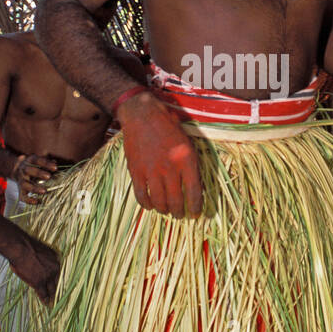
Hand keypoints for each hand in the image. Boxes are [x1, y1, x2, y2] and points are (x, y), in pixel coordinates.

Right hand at [7, 231, 60, 304]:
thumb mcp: (42, 250)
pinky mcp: (39, 282)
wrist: (20, 247)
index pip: (59, 272)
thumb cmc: (27, 246)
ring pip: (51, 289)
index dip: (57, 278)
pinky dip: (44, 299)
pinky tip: (46, 303)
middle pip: (57, 281)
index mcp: (56, 259)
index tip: (57, 283)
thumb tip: (41, 262)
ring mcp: (48, 276)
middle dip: (57, 288)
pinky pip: (43, 293)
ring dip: (51, 296)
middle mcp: (55, 268)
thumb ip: (45, 258)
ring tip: (52, 302)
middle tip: (58, 295)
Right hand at [12, 153, 57, 203]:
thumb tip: (55, 163)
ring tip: (44, 191)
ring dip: (34, 188)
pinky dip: (28, 200)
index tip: (55, 168)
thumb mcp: (40, 160)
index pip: (37, 160)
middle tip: (49, 176)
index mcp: (29, 161)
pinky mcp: (20, 190)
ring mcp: (21, 180)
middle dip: (38, 173)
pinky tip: (37, 201)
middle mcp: (23, 170)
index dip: (46, 164)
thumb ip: (48, 162)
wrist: (18, 169)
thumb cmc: (35, 165)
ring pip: (25, 184)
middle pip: (29, 170)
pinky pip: (22, 196)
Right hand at [118, 90, 202, 217]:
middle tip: (180, 215)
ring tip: (167, 210)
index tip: (195, 214)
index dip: (195, 207)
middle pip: (176, 201)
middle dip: (179, 212)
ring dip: (164, 210)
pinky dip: (147, 204)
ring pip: (159, 202)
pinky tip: (151, 205)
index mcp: (186, 160)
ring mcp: (151, 171)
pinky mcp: (136, 172)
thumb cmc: (168, 127)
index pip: (194, 193)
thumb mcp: (188, 143)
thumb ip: (192, 165)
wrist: (143, 116)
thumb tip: (196, 188)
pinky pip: (142, 196)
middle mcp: (170, 168)